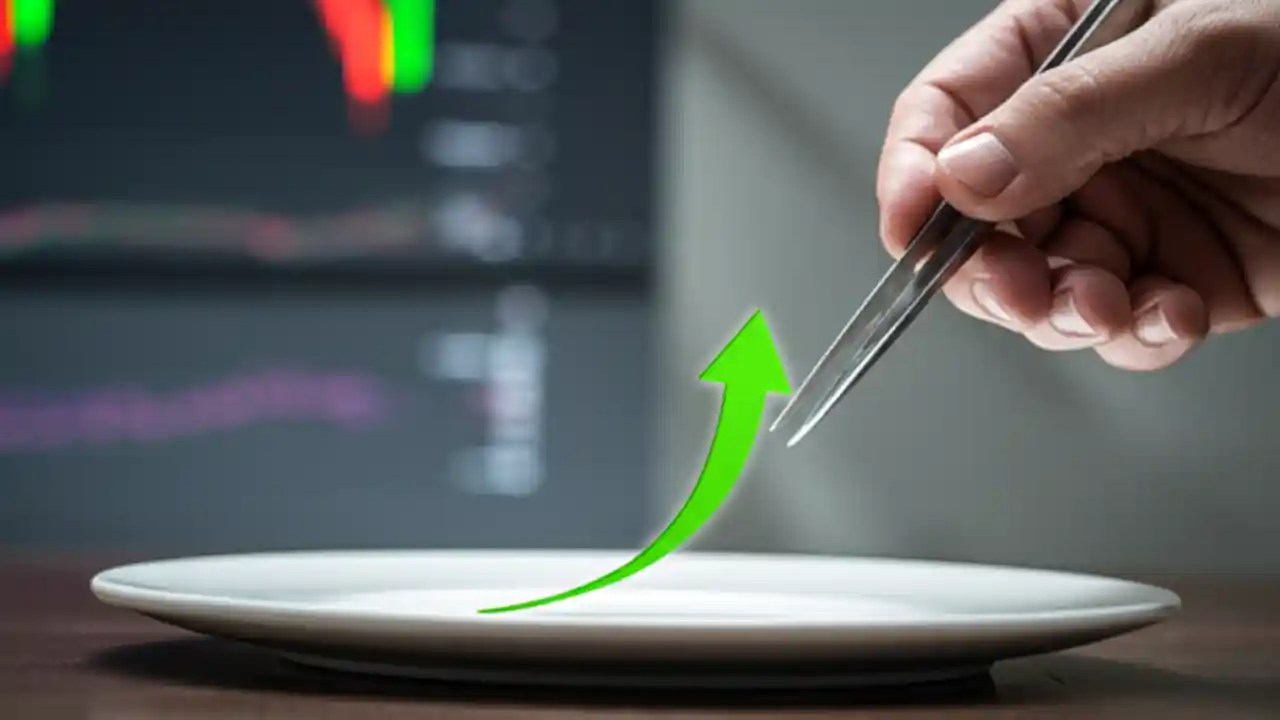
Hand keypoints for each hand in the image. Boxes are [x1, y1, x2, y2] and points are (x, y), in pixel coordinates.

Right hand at [878, 0, 1279, 369]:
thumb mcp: (1202, 56)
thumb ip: (1074, 114)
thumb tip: (964, 174)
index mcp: (1065, 51)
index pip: (949, 110)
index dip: (914, 170)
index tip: (911, 225)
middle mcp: (1079, 138)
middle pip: (976, 218)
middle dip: (992, 269)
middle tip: (1021, 291)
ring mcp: (1123, 209)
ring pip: (1038, 284)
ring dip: (1064, 312)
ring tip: (1109, 305)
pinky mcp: (1172, 274)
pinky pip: (1117, 324)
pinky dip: (1135, 335)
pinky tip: (1173, 313)